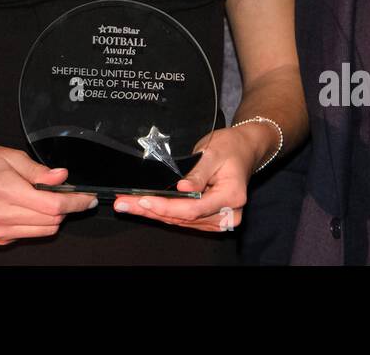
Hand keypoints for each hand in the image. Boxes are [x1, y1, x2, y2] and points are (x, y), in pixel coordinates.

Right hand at [0, 143, 98, 244]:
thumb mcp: (11, 156)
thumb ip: (39, 170)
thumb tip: (62, 177)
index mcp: (4, 189)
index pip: (52, 205)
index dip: (75, 202)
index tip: (87, 199)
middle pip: (51, 221)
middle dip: (66, 208)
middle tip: (66, 194)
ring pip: (43, 231)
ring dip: (52, 217)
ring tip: (43, 198)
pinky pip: (29, 235)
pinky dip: (37, 223)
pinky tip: (27, 207)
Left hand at [111, 126, 258, 232]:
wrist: (244, 149)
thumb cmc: (230, 148)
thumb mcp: (213, 153)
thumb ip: (197, 173)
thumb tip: (182, 189)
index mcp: (231, 196)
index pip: (193, 209)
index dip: (166, 206)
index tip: (143, 200)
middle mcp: (228, 214)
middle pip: (184, 218)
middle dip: (151, 211)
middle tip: (124, 204)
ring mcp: (220, 219)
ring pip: (181, 221)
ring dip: (153, 213)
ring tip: (128, 205)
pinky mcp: (211, 218)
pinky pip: (184, 219)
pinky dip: (163, 213)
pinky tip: (145, 207)